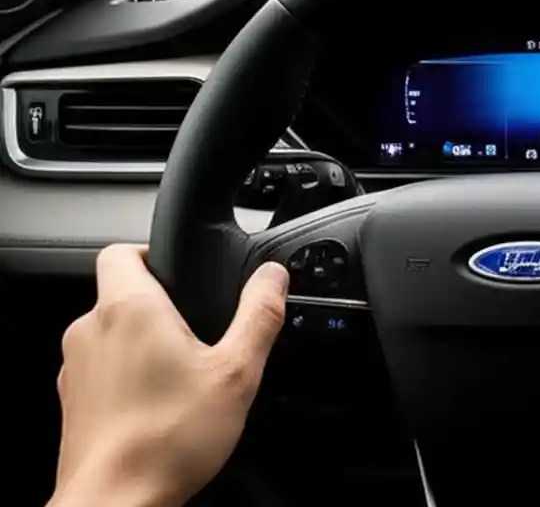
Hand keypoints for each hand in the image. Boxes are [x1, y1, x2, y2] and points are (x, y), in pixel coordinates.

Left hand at [49, 245, 288, 506]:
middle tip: (199, 333)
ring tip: (184, 374)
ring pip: (111, 333)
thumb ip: (259, 315)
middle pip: (120, 293)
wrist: (117, 501)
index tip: (184, 272)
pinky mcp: (74, 401)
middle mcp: (92, 330)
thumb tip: (274, 276)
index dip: (153, 253)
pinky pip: (102, 369)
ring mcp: (77, 367)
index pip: (122, 250)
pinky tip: (162, 405)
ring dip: (143, 342)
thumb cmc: (169, 439)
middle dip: (160, 306)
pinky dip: (128, 376)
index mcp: (130, 309)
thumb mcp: (237, 371)